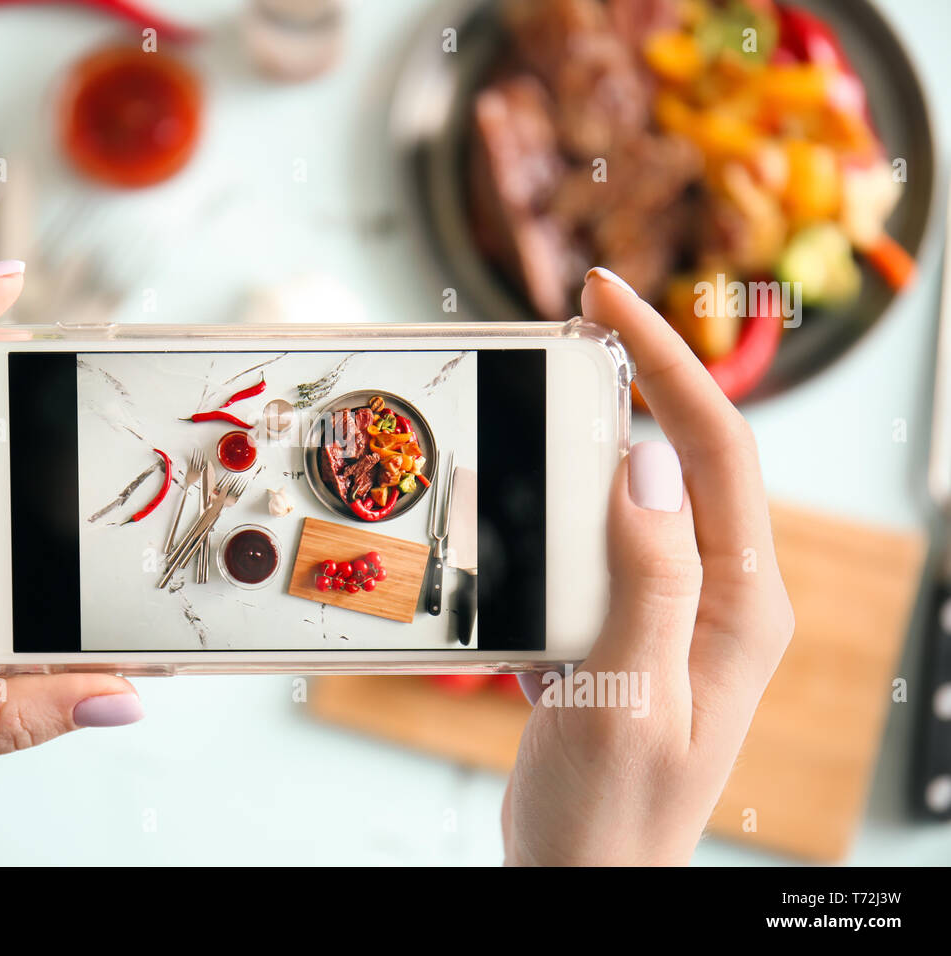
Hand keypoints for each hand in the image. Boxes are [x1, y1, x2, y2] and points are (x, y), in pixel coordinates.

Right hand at [503, 268, 794, 865]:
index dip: (665, 361)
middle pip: (680, 455)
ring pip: (632, 494)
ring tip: (533, 403)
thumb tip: (647, 462)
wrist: (582, 880)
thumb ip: (646, 581)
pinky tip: (518, 500)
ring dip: (583, 443)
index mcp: (737, 605)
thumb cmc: (610, 814)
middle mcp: (716, 596)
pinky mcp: (626, 626)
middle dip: (631, 379)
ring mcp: (671, 609)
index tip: (607, 298)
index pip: (714, 449)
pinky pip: (595, 542)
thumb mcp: (625, 698)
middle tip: (564, 329)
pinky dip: (554, 507)